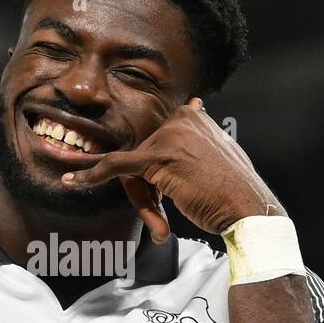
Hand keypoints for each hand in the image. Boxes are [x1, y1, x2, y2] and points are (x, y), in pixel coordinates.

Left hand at [61, 98, 283, 237]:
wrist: (249, 209)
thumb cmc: (237, 192)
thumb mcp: (225, 156)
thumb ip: (206, 138)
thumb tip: (197, 111)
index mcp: (197, 119)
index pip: (159, 137)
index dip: (150, 161)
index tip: (139, 169)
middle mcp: (183, 120)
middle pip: (144, 150)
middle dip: (144, 181)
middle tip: (154, 208)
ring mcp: (170, 138)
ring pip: (134, 162)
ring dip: (133, 189)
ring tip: (138, 211)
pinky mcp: (158, 158)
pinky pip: (117, 165)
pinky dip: (93, 173)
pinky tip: (74, 179)